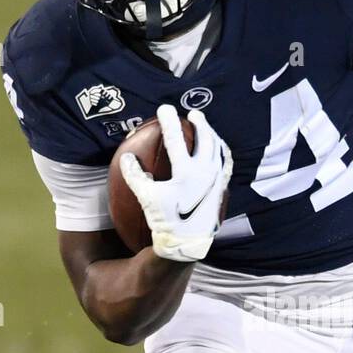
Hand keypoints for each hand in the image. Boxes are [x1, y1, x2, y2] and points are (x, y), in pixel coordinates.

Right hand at [119, 104, 231, 262]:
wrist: (188, 243)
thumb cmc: (166, 221)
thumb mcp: (146, 198)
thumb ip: (135, 176)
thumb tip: (127, 157)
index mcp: (186, 172)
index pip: (176, 139)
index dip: (169, 121)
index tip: (164, 108)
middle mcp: (205, 172)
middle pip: (206, 139)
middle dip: (200, 123)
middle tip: (193, 113)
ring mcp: (216, 180)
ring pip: (218, 150)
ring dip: (213, 135)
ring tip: (207, 128)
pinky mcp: (222, 189)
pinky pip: (225, 165)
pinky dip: (222, 154)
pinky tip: (219, 152)